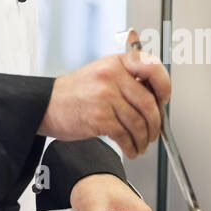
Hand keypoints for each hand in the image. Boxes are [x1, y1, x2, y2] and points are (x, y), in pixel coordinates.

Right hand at [38, 30, 170, 157]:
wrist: (45, 104)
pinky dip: (131, 146)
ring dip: (144, 139)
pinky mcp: (99, 118)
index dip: (164, 86)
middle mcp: (112, 76)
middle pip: (149, 103)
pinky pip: (125, 135)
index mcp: (116, 62)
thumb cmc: (75, 92)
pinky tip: (130, 148)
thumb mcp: (103, 73)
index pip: (152, 67)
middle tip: (155, 132)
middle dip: (156, 123)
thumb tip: (155, 99)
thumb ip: (128, 80)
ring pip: (139, 122)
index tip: (164, 100)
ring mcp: (105, 97)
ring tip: (142, 143)